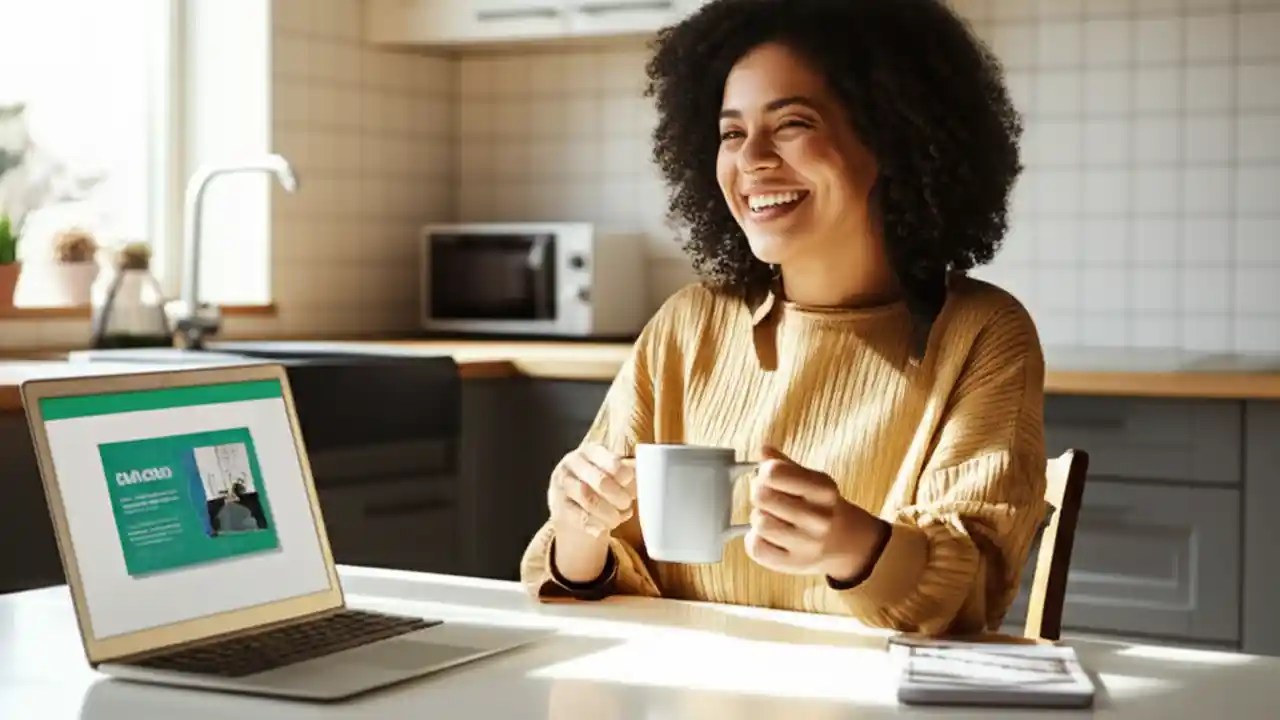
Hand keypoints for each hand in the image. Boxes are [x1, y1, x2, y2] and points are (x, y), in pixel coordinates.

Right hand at [548, 443, 635, 541]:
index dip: (625, 475)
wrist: (569, 503)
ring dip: (608, 512)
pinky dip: (595, 524)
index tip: (631, 484)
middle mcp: (573, 464)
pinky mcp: (557, 506)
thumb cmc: (598, 485)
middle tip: (626, 504)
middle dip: (618, 496)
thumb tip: (652, 478)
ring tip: (617, 518)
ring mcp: (562, 485)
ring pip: (588, 499)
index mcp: (591, 451)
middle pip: (600, 480)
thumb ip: (629, 473)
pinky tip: (603, 528)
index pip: (611, 461)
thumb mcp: (611, 473)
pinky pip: (578, 517)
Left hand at [744, 446, 887, 582]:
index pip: (775, 473)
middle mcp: (819, 519)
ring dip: (759, 517)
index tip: (770, 477)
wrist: (847, 544)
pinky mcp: (793, 565)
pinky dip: (755, 540)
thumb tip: (763, 449)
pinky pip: (756, 547)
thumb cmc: (820, 505)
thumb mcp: (811, 480)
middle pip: (762, 497)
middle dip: (760, 493)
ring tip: (773, 518)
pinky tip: (770, 536)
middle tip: (769, 498)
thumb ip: (785, 464)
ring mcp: (807, 545)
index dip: (765, 472)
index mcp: (824, 490)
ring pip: (758, 522)